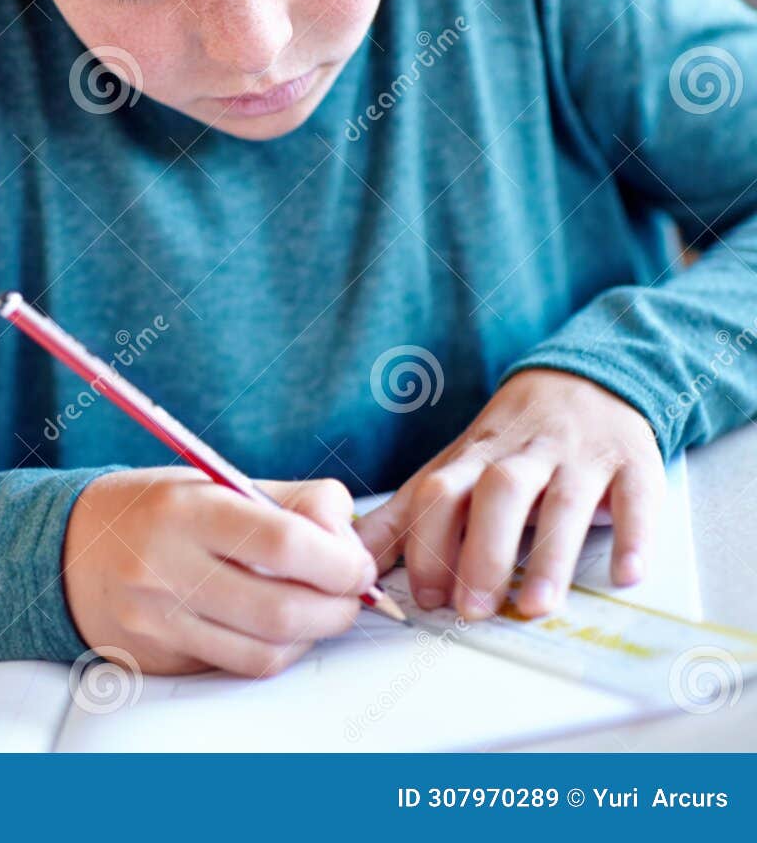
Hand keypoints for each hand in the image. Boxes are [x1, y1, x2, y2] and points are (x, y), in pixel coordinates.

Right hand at [63, 468, 377, 677]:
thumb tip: (349, 535)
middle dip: (337, 607)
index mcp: (184, 509)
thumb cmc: (156, 510)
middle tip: (348, 593)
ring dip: (312, 635)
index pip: (284, 542)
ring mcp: (158, 621)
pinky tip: (275, 627)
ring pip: (266, 652)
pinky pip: (239, 666)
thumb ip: (289, 500)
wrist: (71, 550)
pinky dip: (274, 651)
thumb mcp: (213, 482)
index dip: (339, 560)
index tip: (355, 563)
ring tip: (316, 610)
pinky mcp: (160, 657)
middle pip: (282, 610)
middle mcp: (164, 567)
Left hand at [356, 369, 664, 620]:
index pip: (439, 493)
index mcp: (471, 459)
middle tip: (472, 610)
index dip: (427, 543)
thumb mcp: (452, 469)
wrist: (584, 378)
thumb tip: (352, 559)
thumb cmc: (507, 442)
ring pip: (561, 500)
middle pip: (496, 494)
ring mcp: (578, 457)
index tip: (425, 596)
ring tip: (534, 607)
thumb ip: (405, 516)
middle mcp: (522, 456)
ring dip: (548, 556)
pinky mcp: (631, 461)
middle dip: (480, 552)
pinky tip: (626, 576)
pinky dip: (634, 535)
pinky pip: (636, 496)